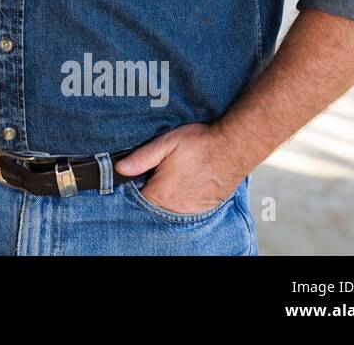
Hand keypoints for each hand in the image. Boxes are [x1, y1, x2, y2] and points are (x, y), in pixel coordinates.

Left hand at [113, 123, 243, 214]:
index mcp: (160, 194)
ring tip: (175, 174)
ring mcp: (190, 210)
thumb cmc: (199, 143)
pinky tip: (187, 182)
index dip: (135, 183)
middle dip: (151, 187)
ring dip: (167, 194)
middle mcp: (174, 208)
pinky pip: (185, 207)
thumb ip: (141, 158)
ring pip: (169, 206)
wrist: (234, 147)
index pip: (136, 197)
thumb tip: (120, 168)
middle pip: (152, 202)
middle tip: (160, 170)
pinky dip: (182, 197)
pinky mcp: (204, 208)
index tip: (141, 172)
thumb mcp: (165, 143)